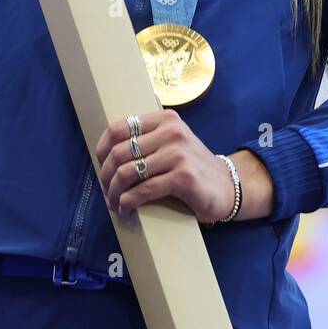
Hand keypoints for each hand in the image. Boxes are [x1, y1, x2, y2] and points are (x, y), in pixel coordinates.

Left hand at [95, 110, 237, 225]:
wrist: (227, 186)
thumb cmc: (192, 167)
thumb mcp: (172, 143)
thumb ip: (148, 140)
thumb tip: (107, 154)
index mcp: (164, 120)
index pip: (118, 128)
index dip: (102, 149)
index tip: (100, 166)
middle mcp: (171, 131)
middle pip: (119, 152)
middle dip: (106, 176)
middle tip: (107, 191)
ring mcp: (177, 153)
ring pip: (127, 172)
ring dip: (114, 192)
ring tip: (114, 203)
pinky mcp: (183, 177)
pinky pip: (143, 190)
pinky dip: (128, 202)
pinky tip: (126, 209)